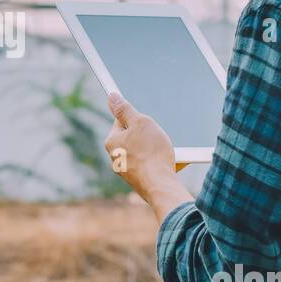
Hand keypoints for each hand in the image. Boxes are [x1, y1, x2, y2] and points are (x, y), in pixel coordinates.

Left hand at [104, 92, 193, 220]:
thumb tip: (112, 96)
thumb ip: (125, 109)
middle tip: (157, 138)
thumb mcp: (140, 122)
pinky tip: (168, 163)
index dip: (136, 118)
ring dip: (154, 149)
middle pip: (132, 137)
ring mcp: (127, 171)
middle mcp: (115, 158)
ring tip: (164, 151)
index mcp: (112, 142)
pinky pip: (149, 165)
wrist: (161, 185)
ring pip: (142, 152)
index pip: (120, 121)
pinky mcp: (139, 181)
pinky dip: (158, 162)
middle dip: (146, 135)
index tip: (146, 122)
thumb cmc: (151, 152)